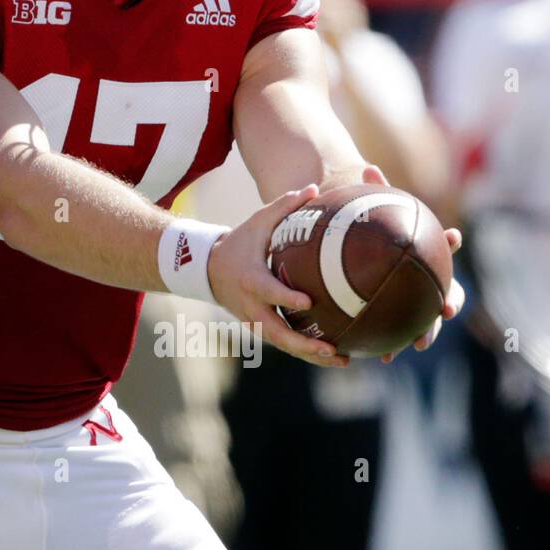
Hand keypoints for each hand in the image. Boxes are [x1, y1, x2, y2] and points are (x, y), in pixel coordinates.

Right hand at [209, 184, 349, 367]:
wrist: (207, 269)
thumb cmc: (239, 243)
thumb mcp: (256, 222)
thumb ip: (284, 207)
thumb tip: (315, 189)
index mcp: (251, 280)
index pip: (269, 292)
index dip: (286, 298)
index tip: (308, 302)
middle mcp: (252, 306)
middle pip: (277, 332)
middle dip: (304, 343)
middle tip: (331, 348)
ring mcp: (254, 320)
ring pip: (283, 344)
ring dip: (310, 354)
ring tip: (342, 359)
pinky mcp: (260, 328)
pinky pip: (284, 344)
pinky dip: (306, 352)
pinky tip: (334, 356)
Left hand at [358, 166, 464, 362]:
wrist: (357, 252)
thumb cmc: (367, 229)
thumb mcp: (367, 210)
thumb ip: (371, 193)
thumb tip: (367, 167)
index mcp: (424, 252)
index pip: (442, 245)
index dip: (449, 242)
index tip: (453, 236)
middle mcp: (426, 277)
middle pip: (446, 290)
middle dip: (448, 300)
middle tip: (446, 308)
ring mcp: (415, 299)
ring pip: (427, 320)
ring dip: (424, 332)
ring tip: (417, 343)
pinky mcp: (397, 318)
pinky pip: (397, 334)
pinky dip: (390, 345)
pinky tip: (379, 356)